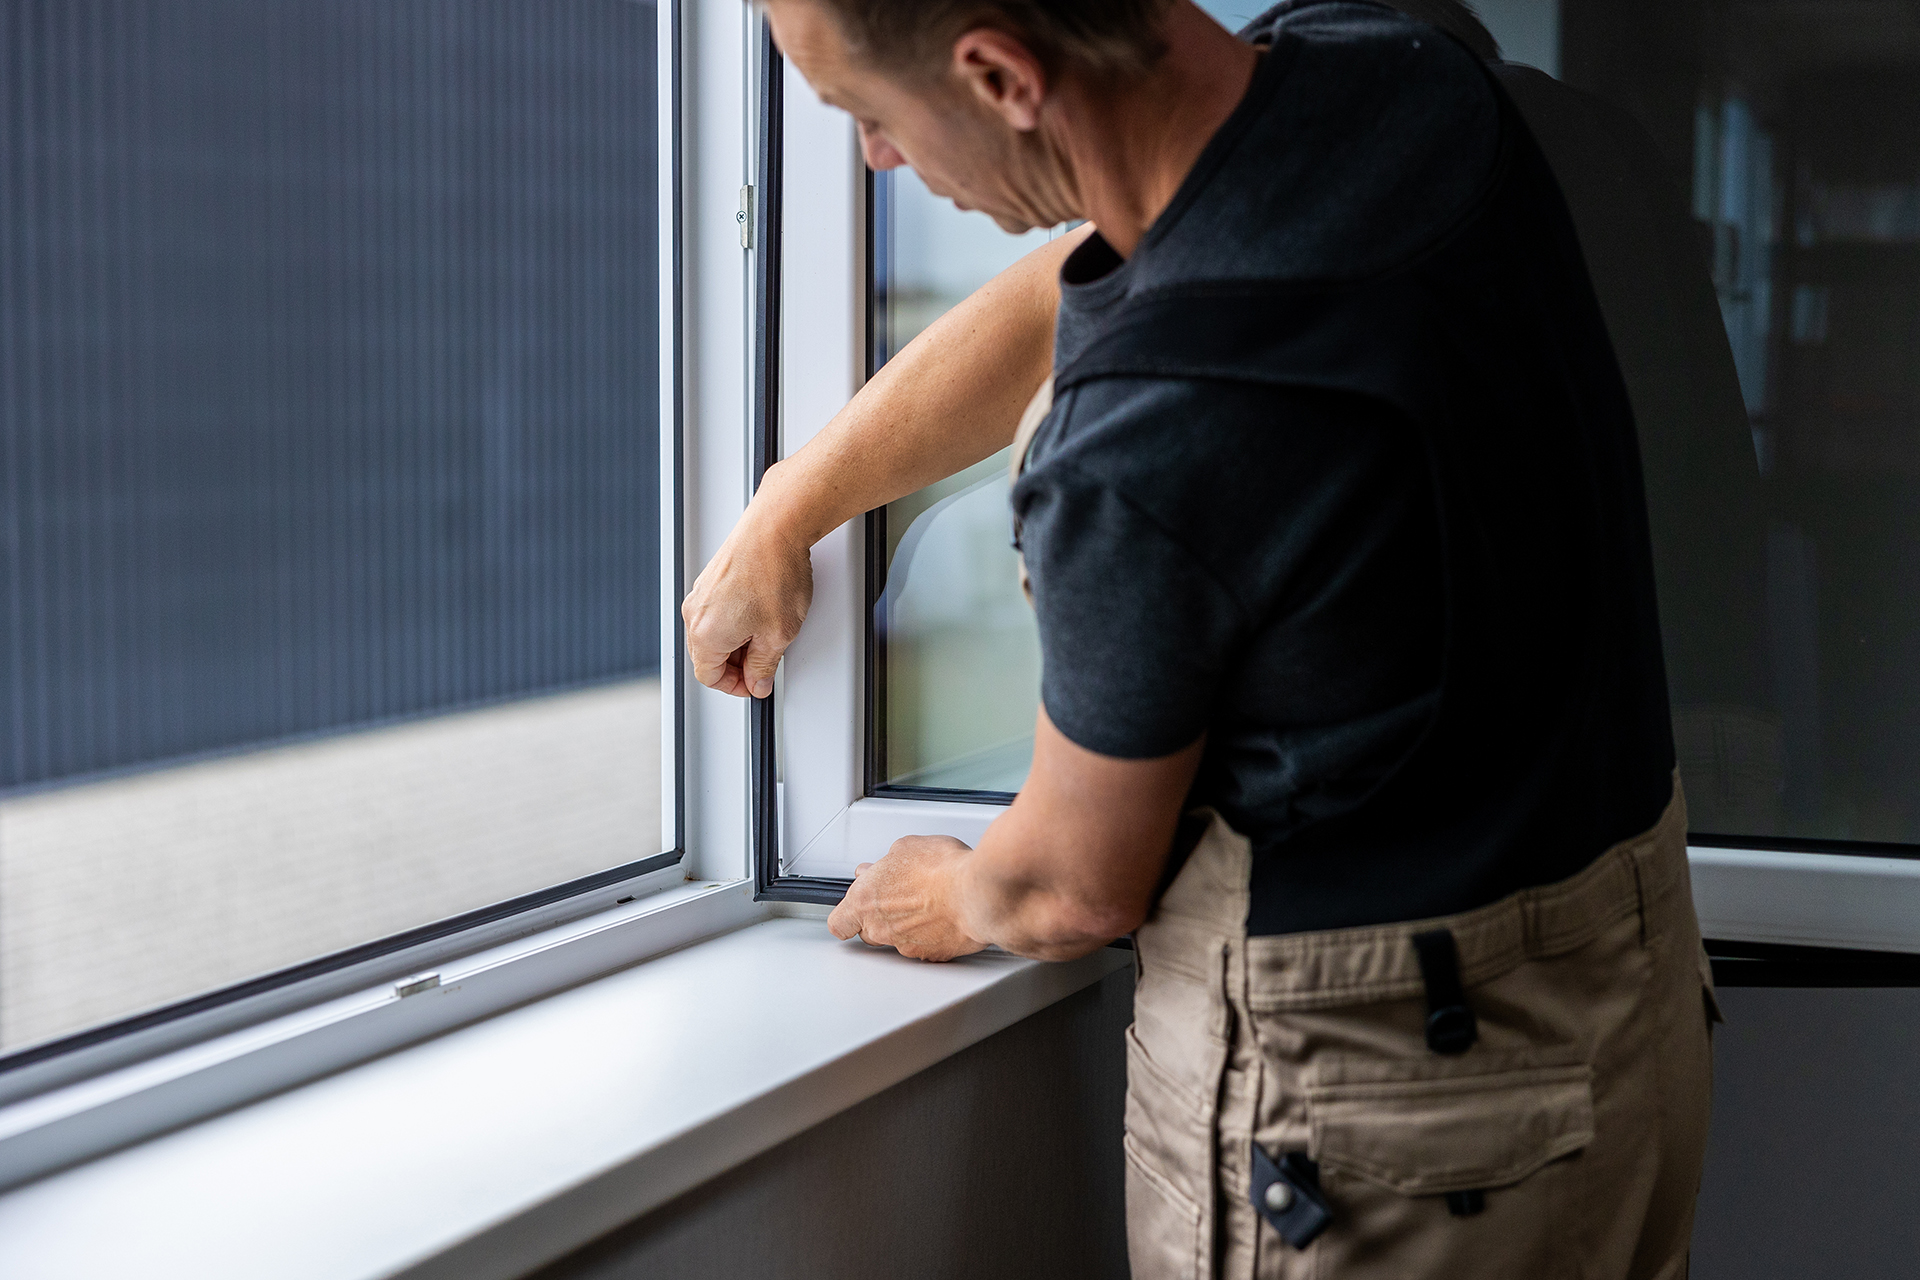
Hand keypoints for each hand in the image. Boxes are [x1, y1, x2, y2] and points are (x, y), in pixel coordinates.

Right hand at [681, 501, 813, 698]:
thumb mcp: (778, 634)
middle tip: (764, 663)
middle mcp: (695, 613)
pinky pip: (717, 611)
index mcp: (705, 634)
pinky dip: (736, 620)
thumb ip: (764, 666)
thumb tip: (758, 681)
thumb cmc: (774, 573)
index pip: (709, 677)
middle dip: (736, 665)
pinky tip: (761, 613)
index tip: (755, 684)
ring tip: (768, 634)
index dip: (735, 687)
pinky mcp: (712, 578)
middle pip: (708, 655)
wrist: (775, 528)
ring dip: (737, 642)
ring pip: (713, 632)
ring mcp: (701, 593)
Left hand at [827, 835, 986, 961]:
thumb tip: (888, 864)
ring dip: (908, 926)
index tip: (852, 911)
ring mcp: (906, 945)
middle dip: (879, 917)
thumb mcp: (908, 848)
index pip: (838, 923)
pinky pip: (926, 946)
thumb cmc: (943, 869)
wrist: (977, 894)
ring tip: (929, 903)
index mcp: (866, 900)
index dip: (845, 916)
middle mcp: (881, 928)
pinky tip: (946, 916)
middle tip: (897, 898)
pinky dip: (933, 935)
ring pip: (898, 940)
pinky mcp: (933, 956)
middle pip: (868, 932)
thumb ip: (888, 862)